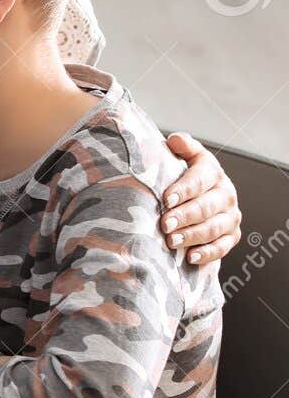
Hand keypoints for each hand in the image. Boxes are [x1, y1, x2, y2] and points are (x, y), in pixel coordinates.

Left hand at [160, 132, 242, 265]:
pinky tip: (191, 257)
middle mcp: (225, 193)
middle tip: (165, 224)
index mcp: (211, 171)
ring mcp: (230, 216)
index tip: (166, 198)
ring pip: (214, 228)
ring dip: (192, 236)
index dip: (184, 189)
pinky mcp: (231, 236)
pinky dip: (208, 253)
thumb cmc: (180, 176)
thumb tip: (175, 140)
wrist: (195, 196)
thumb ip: (181, 147)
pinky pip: (222, 247)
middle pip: (206, 206)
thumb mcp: (181, 158)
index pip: (200, 179)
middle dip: (185, 216)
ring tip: (171, 241)